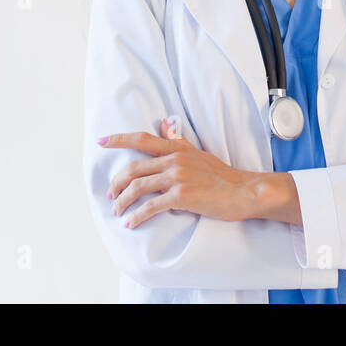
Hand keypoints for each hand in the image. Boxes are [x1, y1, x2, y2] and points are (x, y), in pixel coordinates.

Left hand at [100, 118, 253, 228]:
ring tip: (117, 211)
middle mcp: (174, 160)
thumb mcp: (199, 153)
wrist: (243, 191)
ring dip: (122, 201)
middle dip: (117, 182)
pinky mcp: (182, 196)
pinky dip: (137, 216)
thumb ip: (178, 140)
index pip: (142, 139)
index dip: (119, 139)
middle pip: (134, 167)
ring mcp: (178, 177)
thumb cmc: (222, 175)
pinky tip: (130, 223)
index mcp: (176, 149)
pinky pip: (151, 206)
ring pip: (138, 187)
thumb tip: (165, 123)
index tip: (102, 142)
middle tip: (110, 195)